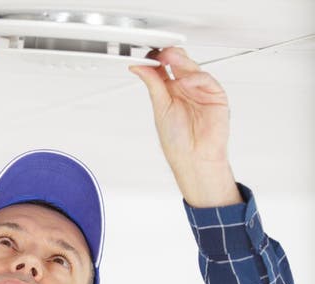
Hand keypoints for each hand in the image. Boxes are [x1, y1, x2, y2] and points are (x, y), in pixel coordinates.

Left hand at [129, 47, 241, 204]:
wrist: (194, 159)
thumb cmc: (177, 142)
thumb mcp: (160, 108)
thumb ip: (153, 84)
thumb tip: (139, 67)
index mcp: (170, 92)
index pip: (163, 69)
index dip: (156, 60)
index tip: (147, 55)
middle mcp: (185, 89)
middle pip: (179, 64)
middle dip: (169, 56)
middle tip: (160, 52)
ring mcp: (200, 90)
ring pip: (192, 68)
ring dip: (181, 62)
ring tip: (170, 58)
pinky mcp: (215, 95)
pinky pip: (206, 80)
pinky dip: (195, 78)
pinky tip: (185, 81)